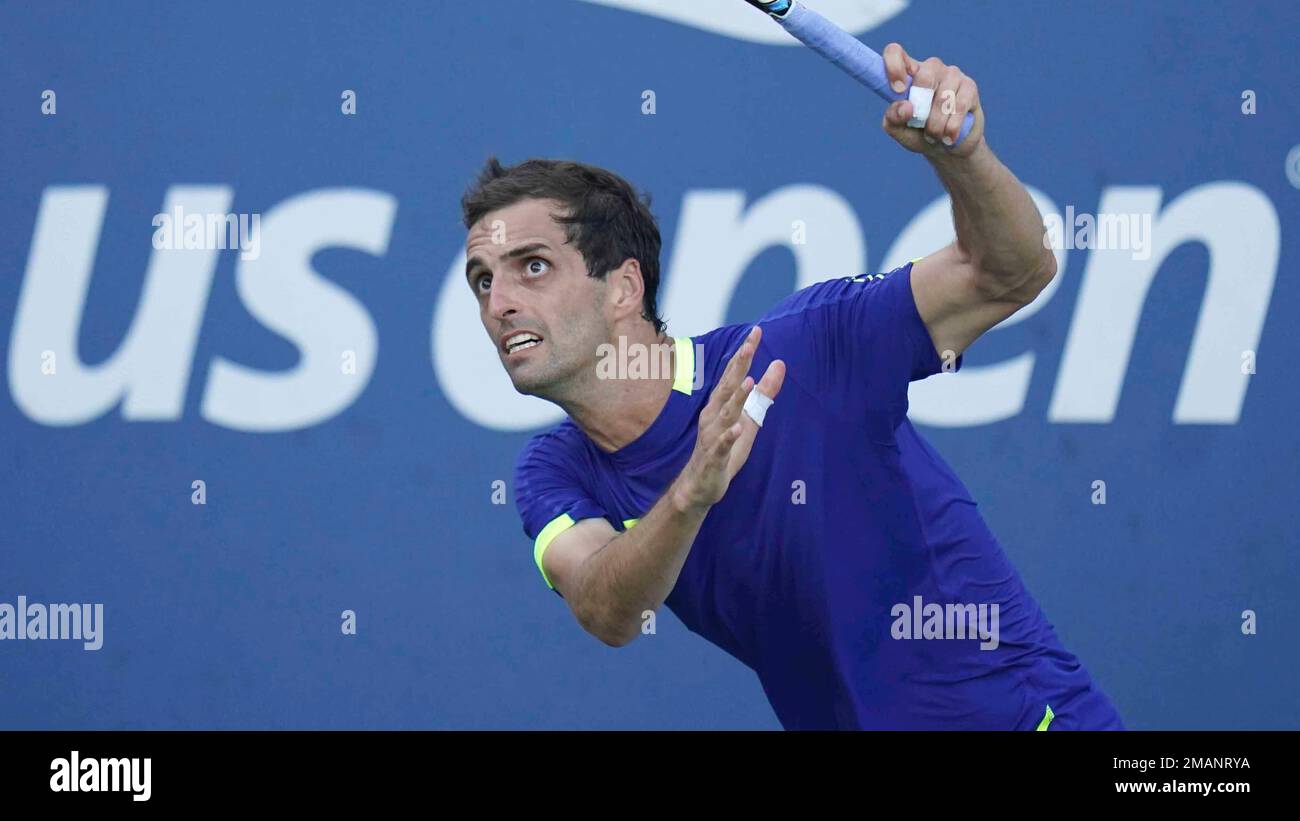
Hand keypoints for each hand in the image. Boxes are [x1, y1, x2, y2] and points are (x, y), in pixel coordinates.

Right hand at [673, 326, 785, 511]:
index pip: (733, 373)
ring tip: (748, 382)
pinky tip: (737, 428)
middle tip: (750, 345)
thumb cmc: (724, 448)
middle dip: (739, 365)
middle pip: (727, 386)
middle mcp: (713, 415)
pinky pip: (721, 445)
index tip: (755, 332)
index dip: (744, 353)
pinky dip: (728, 436)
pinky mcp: (714, 457)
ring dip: (736, 398)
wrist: (699, 484)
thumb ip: (764, 392)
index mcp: (721, 404)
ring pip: (725, 414)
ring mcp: (712, 435)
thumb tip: (780, 364)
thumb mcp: (750, 418)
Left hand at [880, 42, 984, 157]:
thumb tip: (906, 107)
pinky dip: (951, 127)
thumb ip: (893, 118)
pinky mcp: (969, 86)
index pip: (895, 52)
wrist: (947, 148)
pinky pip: (959, 106)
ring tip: (934, 137)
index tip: (897, 90)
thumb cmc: (919, 134)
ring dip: (936, 125)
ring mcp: (952, 74)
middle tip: (920, 125)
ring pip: (942, 97)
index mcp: (908, 73)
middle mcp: (930, 68)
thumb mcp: (899, 130)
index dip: (894, 66)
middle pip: (924, 76)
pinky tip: (949, 137)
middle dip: (921, 110)